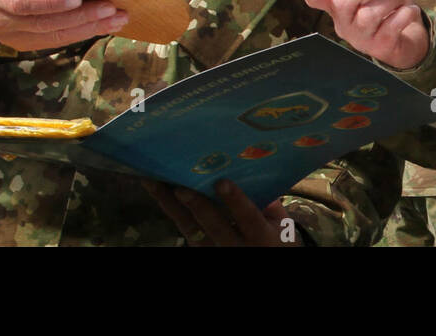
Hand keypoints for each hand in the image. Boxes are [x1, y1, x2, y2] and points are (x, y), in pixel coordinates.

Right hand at [0, 0, 127, 51]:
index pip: (22, 3)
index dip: (50, 3)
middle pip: (44, 23)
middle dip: (81, 17)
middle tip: (112, 8)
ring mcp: (11, 37)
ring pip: (53, 36)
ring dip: (89, 29)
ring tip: (118, 19)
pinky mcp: (24, 44)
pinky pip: (55, 41)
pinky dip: (82, 33)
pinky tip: (105, 25)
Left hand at [145, 180, 301, 245]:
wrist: (268, 263)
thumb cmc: (277, 241)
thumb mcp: (281, 223)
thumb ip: (269, 202)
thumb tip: (254, 172)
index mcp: (261, 236)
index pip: (248, 217)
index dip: (235, 200)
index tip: (221, 182)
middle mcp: (237, 247)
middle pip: (214, 226)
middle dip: (196, 206)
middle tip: (179, 187)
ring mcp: (217, 253)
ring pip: (192, 232)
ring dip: (172, 207)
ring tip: (154, 183)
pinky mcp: (203, 253)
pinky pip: (186, 233)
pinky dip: (173, 213)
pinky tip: (161, 194)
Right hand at [295, 0, 428, 68]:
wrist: (411, 36)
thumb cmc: (387, 4)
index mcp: (339, 4)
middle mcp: (344, 23)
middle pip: (345, 1)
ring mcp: (361, 38)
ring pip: (371, 13)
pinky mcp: (380, 47)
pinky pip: (393, 24)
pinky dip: (406, 12)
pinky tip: (408, 12)